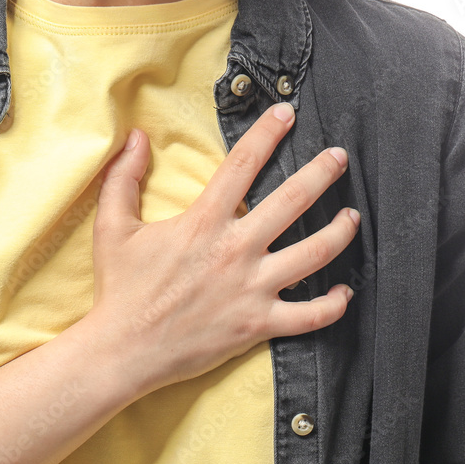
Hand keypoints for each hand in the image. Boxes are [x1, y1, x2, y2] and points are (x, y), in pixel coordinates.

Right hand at [87, 101, 358, 392]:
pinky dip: (333, 304)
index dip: (267, 133)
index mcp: (203, 222)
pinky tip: (344, 291)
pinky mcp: (258, 324)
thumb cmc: (120, 289)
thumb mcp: (112, 227)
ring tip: (352, 216)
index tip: (286, 113)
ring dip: (340, 231)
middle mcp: (235, 250)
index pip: (243, 165)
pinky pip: (311, 315)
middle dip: (322, 172)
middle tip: (340, 157)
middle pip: (293, 201)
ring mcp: (252, 289)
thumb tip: (134, 136)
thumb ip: (123, 178)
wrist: (123, 350)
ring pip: (314, 253)